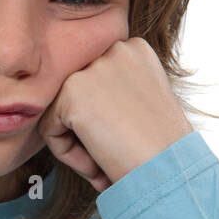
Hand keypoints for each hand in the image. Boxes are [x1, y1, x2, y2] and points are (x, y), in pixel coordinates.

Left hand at [35, 37, 192, 190]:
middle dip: (88, 131)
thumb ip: (114, 94)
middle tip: (113, 157)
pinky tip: (97, 163)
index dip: (105, 120)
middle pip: (76, 95)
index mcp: (135, 49)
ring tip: (106, 162)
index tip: (124, 142)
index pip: (95, 83)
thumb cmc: (161, 150)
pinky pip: (49, 128)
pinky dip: (67, 154)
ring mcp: (92, 67)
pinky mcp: (71, 91)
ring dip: (78, 145)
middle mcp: (114, 48)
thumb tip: (81, 102)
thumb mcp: (143, 106)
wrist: (169, 169)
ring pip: (60, 112)